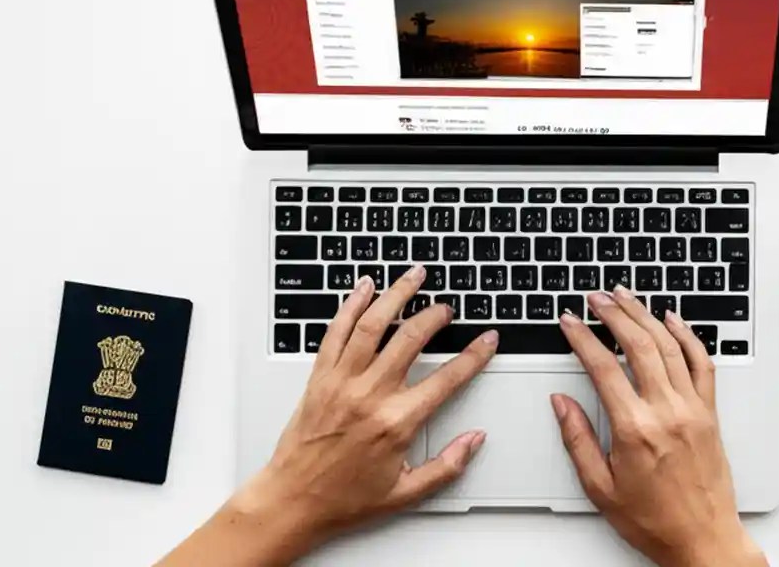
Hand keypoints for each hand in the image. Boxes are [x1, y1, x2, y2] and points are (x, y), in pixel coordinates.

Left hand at [176, 266, 497, 562]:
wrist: (292, 501)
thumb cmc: (344, 500)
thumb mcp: (406, 493)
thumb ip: (447, 466)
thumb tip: (475, 440)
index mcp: (396, 423)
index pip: (446, 379)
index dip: (473, 356)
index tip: (487, 340)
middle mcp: (369, 396)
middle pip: (410, 339)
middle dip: (435, 316)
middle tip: (447, 308)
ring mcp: (341, 382)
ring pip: (372, 325)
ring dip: (396, 295)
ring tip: (413, 277)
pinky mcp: (319, 378)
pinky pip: (335, 333)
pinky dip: (350, 306)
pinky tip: (363, 288)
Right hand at [553, 287, 764, 566]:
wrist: (703, 539)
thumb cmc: (654, 521)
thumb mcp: (600, 488)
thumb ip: (577, 440)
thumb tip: (561, 403)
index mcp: (634, 430)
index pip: (602, 367)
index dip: (582, 338)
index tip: (570, 321)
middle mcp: (666, 412)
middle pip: (638, 345)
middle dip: (614, 314)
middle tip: (596, 298)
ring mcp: (692, 409)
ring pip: (669, 346)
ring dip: (646, 315)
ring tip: (626, 297)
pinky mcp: (710, 413)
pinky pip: (701, 363)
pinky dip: (688, 336)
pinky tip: (674, 320)